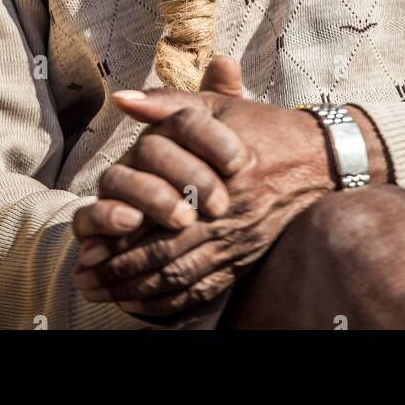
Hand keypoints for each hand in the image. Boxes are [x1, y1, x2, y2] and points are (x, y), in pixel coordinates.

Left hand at [71, 57, 338, 315]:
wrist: (319, 156)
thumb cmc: (262, 126)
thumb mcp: (215, 106)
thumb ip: (167, 103)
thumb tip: (122, 98)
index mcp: (217, 178)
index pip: (159, 216)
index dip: (120, 234)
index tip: (86, 245)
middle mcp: (228, 217)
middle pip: (166, 255)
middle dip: (120, 271)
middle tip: (85, 280)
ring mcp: (238, 242)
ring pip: (182, 277)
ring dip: (139, 290)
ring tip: (105, 296)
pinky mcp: (246, 258)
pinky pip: (205, 290)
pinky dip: (172, 303)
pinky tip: (145, 305)